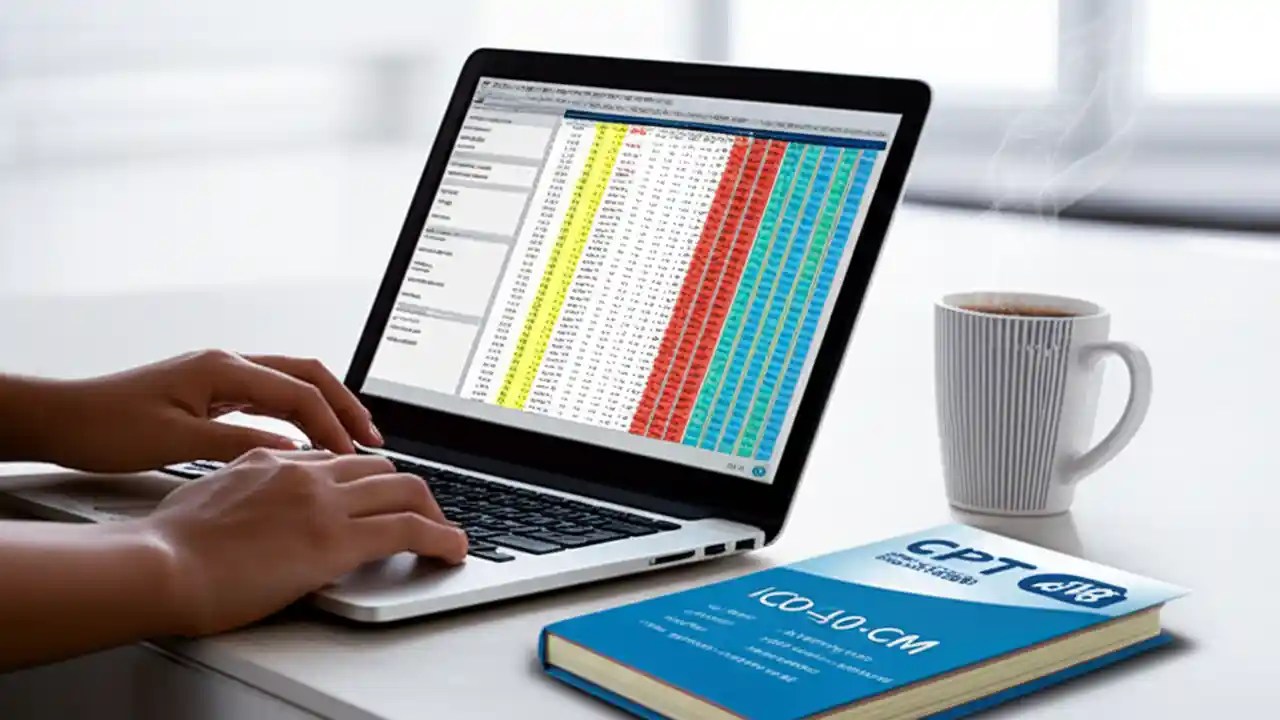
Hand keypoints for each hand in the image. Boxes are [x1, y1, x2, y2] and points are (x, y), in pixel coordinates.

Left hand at [41, 349, 381, 471]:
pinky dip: (297, 416)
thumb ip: (238, 444)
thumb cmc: (106, 427)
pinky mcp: (211, 392)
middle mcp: (227, 364)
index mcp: (222, 369)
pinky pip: (269, 398)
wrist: (61, 418)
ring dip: (324, 409)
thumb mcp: (176, 442)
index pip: (298, 392)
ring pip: (291, 384)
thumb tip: (291, 454)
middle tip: (371, 440)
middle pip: (307, 375)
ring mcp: (220, 375)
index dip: (332, 425)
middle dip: (345, 405)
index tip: (352, 457)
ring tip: (350, 441)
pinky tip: (305, 441)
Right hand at [147, 449, 466, 635]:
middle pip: (380, 468)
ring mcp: (324, 503)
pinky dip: (440, 537)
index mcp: (272, 462)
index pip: (337, 461)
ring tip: (446, 534)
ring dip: (434, 512)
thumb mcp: (207, 497)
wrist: (157, 565)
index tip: (376, 498)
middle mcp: (305, 472)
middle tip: (422, 515)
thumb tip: (255, 506)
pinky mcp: (337, 540)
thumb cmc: (166, 545)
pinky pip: (408, 529)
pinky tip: (451, 549)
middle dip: (408, 491)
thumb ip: (242, 490)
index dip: (364, 480)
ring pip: (405, 489)